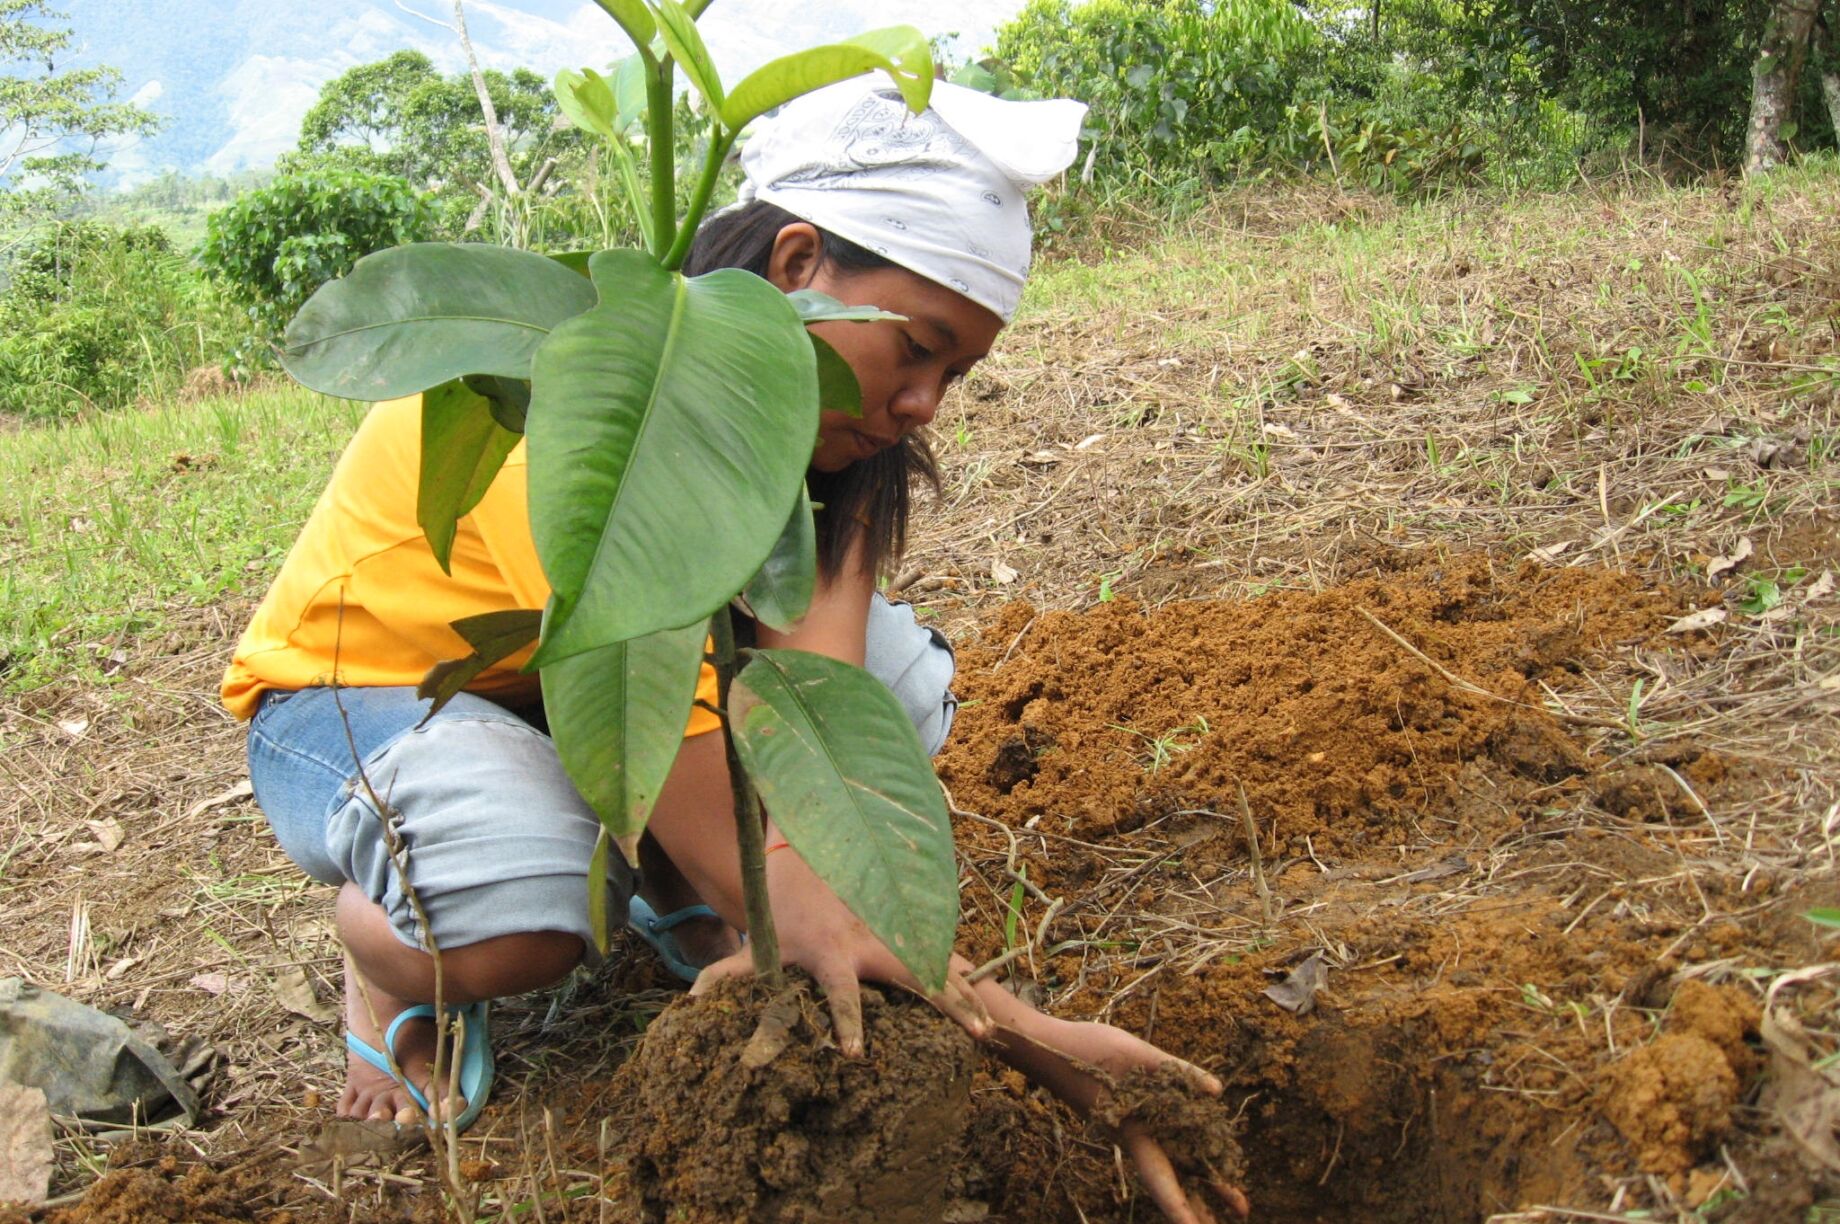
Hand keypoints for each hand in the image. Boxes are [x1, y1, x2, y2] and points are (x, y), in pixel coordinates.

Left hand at [689, 843, 991, 1052]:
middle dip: (948, 1002)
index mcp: (833, 953)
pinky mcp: (905, 931)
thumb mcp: (757, 942)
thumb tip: (691, 1000)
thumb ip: (726, 973)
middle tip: (977, 1032)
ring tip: (992, 1030)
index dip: (847, 1022)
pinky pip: (941, 958)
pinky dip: (966, 981)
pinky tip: (989, 1007)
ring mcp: (893, 934)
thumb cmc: (783, 906)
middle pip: (916, 977)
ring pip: (938, 965)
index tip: (855, 1054)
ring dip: (966, 995)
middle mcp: (870, 942)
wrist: (811, 848)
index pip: (841, 994)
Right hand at [975, 989, 1249, 1222]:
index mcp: (1131, 1131)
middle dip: (1205, 1199)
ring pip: (1171, 1160)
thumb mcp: (1135, 1052)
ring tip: (1231, 1194)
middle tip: (1243, 1212)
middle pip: (1174, 1176)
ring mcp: (1131, 1126)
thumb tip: (1217, 1091)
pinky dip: (1185, 1148)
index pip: (1161, 1179)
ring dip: (1200, 1178)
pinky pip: (1164, 1138)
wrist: (1046, 1047)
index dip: (1180, 1208)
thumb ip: (1176, 1071)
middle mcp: (1133, 1136)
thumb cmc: (1084, 1048)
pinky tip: (1200, 1145)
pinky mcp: (1129, 1113)